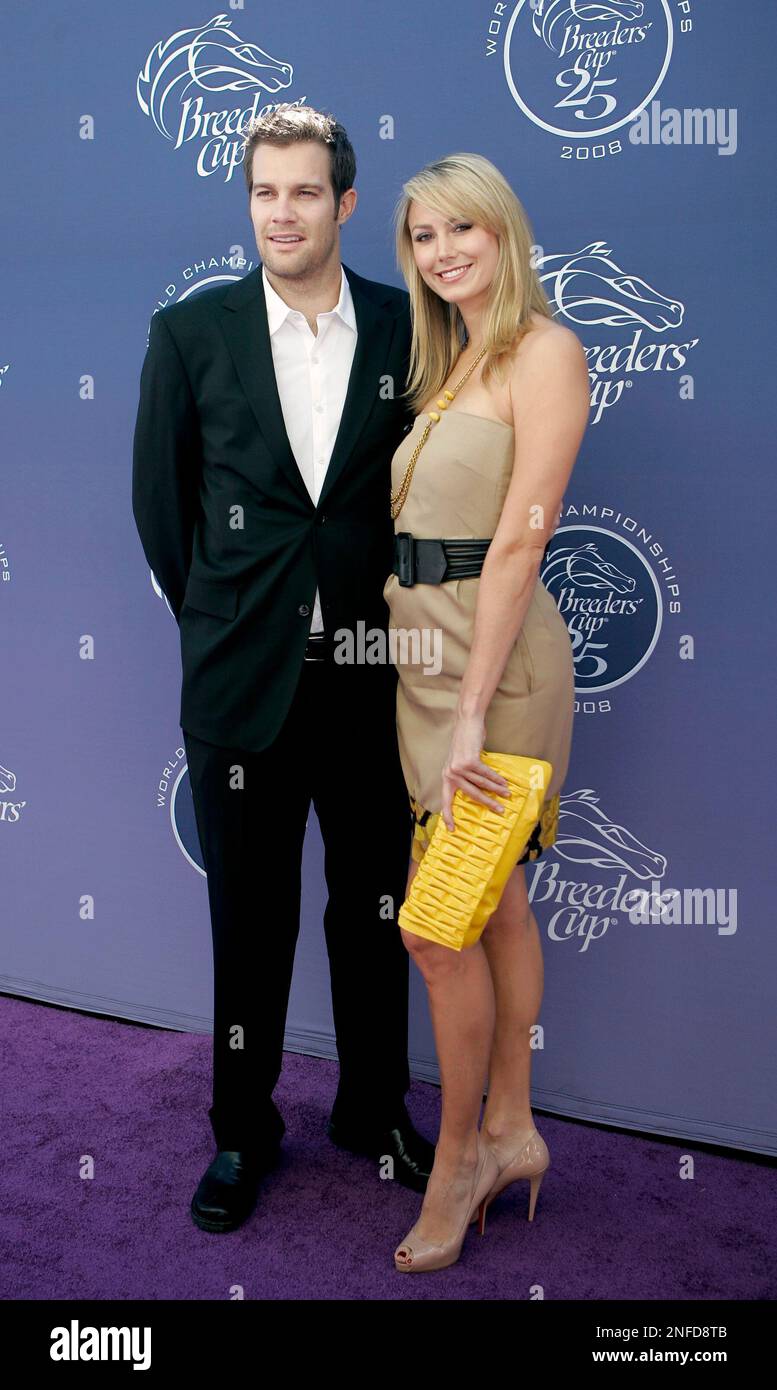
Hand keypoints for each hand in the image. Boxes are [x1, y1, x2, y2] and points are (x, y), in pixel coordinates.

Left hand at [440, 713, 510, 831]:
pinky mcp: (469, 761)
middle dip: (487, 803)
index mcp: (446, 776)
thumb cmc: (465, 743)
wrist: (466, 723)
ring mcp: (459, 767)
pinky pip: (486, 774)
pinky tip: (504, 782)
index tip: (452, 829)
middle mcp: (450, 773)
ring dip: (496, 790)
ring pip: (481, 784)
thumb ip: (464, 775)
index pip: (445, 800)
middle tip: (499, 811)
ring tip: (507, 795)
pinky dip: (497, 779)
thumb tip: (478, 790)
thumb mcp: (459, 761)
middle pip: (471, 794)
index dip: (448, 815)